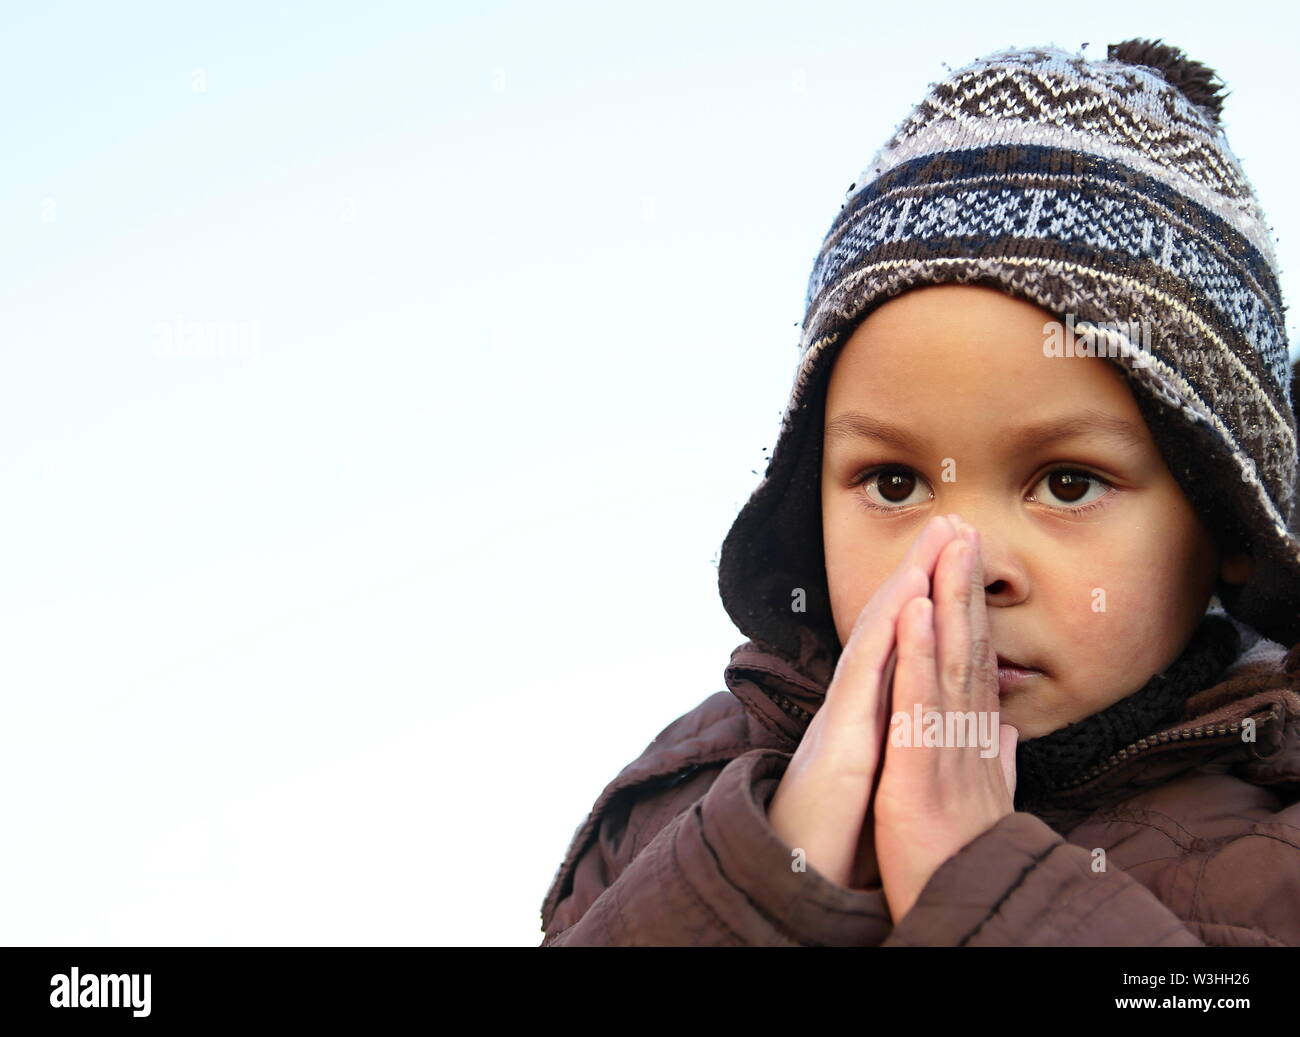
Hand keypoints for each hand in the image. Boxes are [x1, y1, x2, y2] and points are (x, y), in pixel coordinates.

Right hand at [766, 515, 964, 889]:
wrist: (799, 869)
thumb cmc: (838, 829)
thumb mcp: (883, 778)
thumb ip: (909, 744)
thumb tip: (943, 728)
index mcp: (877, 711)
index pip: (912, 646)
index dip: (938, 600)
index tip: (965, 560)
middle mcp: (860, 702)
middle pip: (895, 626)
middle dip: (925, 571)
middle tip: (955, 521)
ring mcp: (847, 715)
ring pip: (879, 636)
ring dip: (908, 583)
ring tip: (936, 539)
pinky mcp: (843, 739)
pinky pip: (867, 679)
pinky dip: (889, 638)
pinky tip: (908, 603)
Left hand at [872, 519, 1018, 922]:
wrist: (956, 906)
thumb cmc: (962, 858)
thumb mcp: (981, 801)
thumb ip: (996, 760)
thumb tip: (1008, 729)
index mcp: (974, 740)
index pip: (975, 663)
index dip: (972, 612)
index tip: (969, 565)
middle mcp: (967, 735)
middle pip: (968, 648)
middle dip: (965, 587)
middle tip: (966, 528)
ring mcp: (945, 749)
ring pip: (948, 661)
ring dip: (948, 599)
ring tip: (949, 545)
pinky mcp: (917, 769)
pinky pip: (917, 701)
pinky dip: (916, 652)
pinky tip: (914, 608)